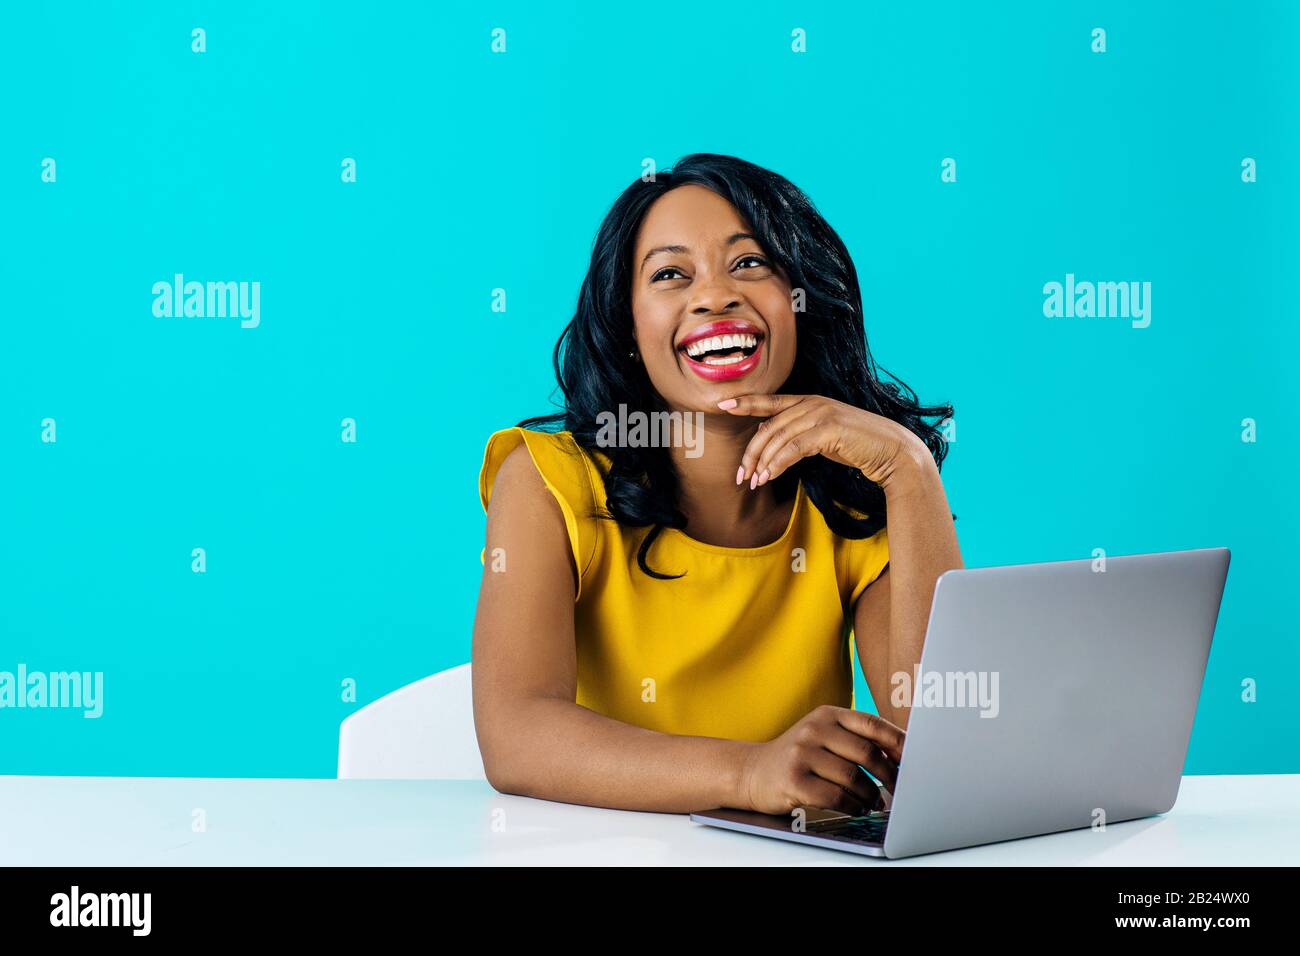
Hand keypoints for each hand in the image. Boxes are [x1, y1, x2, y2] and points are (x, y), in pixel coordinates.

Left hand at [717, 394, 927, 488]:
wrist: (892, 451)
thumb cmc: (857, 445)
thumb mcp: (821, 437)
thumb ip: (795, 433)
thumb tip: (765, 435)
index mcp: (809, 401)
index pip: (770, 401)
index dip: (746, 402)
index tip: (723, 405)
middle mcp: (813, 403)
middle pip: (769, 427)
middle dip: (751, 453)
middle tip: (740, 476)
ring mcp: (822, 414)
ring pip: (778, 438)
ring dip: (762, 463)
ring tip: (753, 482)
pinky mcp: (830, 430)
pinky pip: (794, 448)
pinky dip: (778, 463)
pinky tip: (769, 476)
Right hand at [739, 705, 904, 815]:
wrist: (752, 771)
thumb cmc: (798, 757)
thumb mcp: (822, 737)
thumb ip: (855, 740)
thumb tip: (900, 757)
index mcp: (827, 714)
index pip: (872, 724)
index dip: (898, 743)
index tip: (916, 760)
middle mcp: (814, 729)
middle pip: (866, 752)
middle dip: (889, 775)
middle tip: (898, 790)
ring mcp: (801, 754)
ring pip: (853, 778)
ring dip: (870, 795)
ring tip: (874, 802)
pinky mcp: (793, 779)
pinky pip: (835, 797)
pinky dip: (852, 806)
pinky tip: (855, 808)